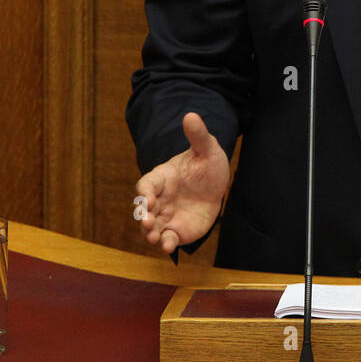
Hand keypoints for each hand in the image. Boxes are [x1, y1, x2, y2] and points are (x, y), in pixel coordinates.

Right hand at [134, 112, 230, 254]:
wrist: (217, 184)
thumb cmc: (207, 164)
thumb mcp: (207, 149)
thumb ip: (198, 135)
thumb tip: (191, 114)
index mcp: (160, 178)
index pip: (145, 186)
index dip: (145, 194)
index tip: (149, 200)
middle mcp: (159, 199)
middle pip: (144, 210)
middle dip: (143, 217)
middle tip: (148, 223)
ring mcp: (166, 216)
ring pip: (151, 228)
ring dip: (150, 234)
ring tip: (155, 238)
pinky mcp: (176, 230)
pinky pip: (167, 239)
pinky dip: (165, 244)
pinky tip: (169, 247)